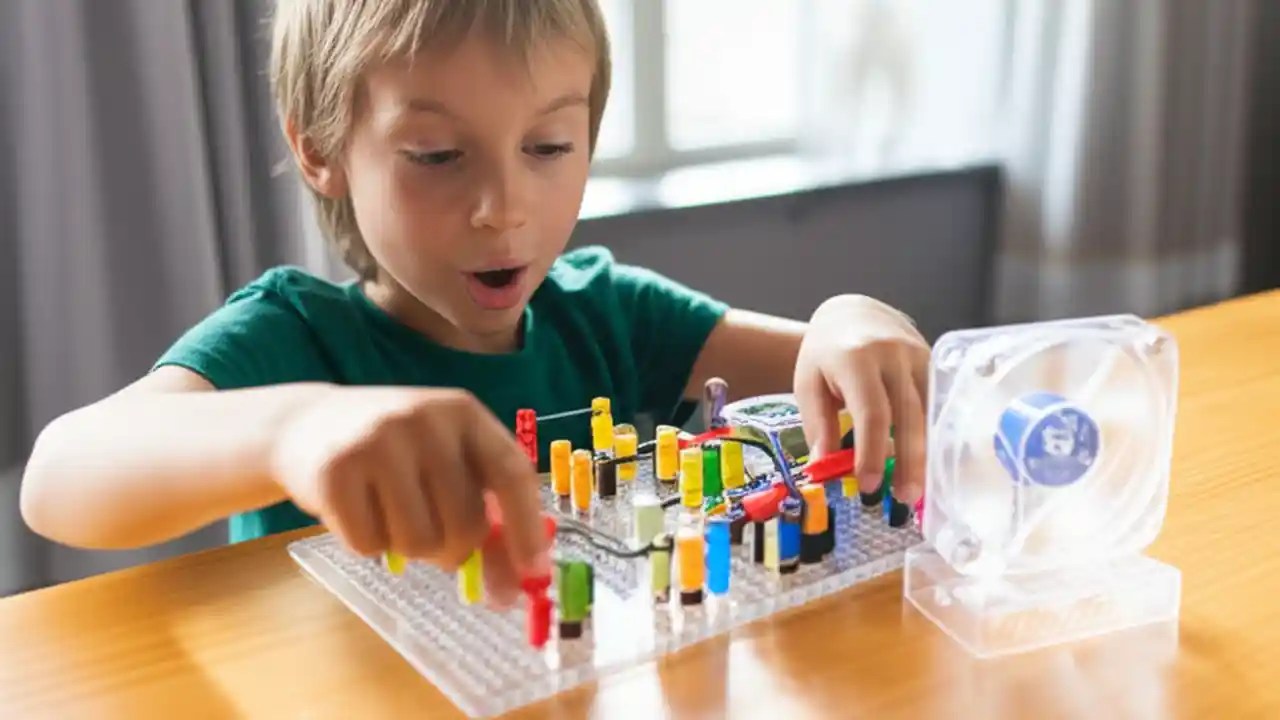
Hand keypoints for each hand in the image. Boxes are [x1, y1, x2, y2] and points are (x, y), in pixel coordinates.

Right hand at [269, 386, 548, 604]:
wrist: (304, 423)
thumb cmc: (392, 451)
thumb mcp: (443, 459)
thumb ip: (483, 509)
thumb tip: (515, 583)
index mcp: (464, 413)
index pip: (511, 474)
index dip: (526, 528)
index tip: (533, 574)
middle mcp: (425, 420)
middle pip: (466, 524)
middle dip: (455, 550)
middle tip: (434, 535)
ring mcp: (378, 443)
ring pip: (419, 543)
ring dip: (408, 548)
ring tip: (389, 512)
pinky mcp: (335, 473)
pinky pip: (371, 546)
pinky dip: (368, 544)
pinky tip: (356, 510)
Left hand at [794, 294, 929, 503]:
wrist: (850, 312)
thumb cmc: (824, 352)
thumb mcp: (808, 384)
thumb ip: (819, 425)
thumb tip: (825, 469)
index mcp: (856, 358)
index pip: (872, 412)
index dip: (872, 452)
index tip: (868, 486)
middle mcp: (892, 354)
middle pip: (907, 415)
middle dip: (908, 461)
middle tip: (904, 498)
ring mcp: (918, 354)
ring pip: (927, 411)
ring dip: (924, 453)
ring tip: (916, 489)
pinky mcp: (932, 360)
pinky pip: (934, 403)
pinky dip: (930, 434)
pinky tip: (927, 462)